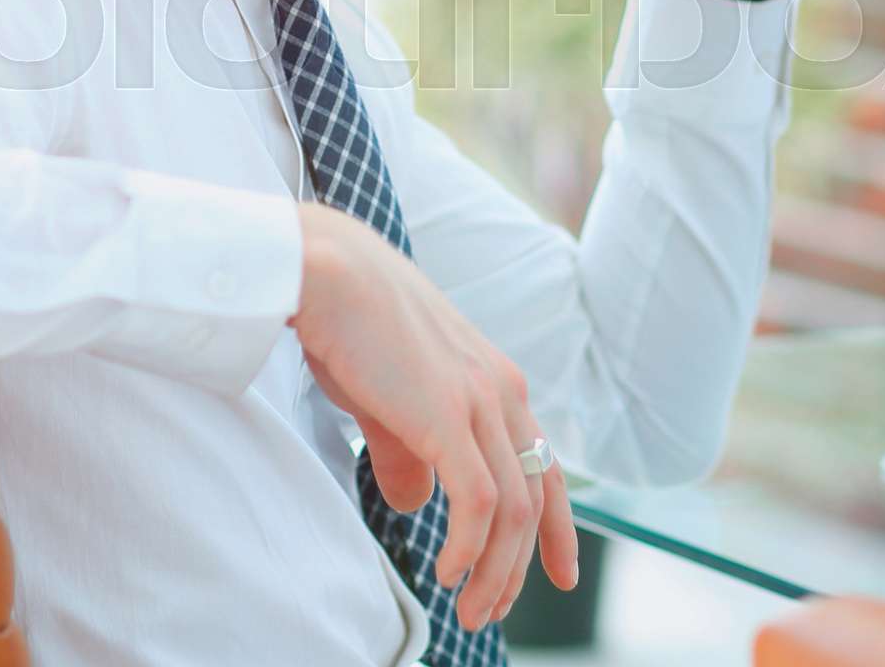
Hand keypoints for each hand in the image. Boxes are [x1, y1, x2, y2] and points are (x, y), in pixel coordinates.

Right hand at [290, 202, 579, 629]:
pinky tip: (449, 573)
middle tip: (493, 613)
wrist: (324, 272)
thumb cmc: (347, 323)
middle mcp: (503, 390)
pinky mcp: (449, 415)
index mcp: (495, 380)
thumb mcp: (388, 395)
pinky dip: (471, 547)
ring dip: (495, 571)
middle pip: (535, 495)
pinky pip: (479, 501)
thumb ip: (407, 449)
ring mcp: (481, 400)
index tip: (561, 573)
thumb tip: (413, 501)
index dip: (556, 524)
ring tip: (470, 612)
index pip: (544, 464)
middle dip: (522, 564)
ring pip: (512, 509)